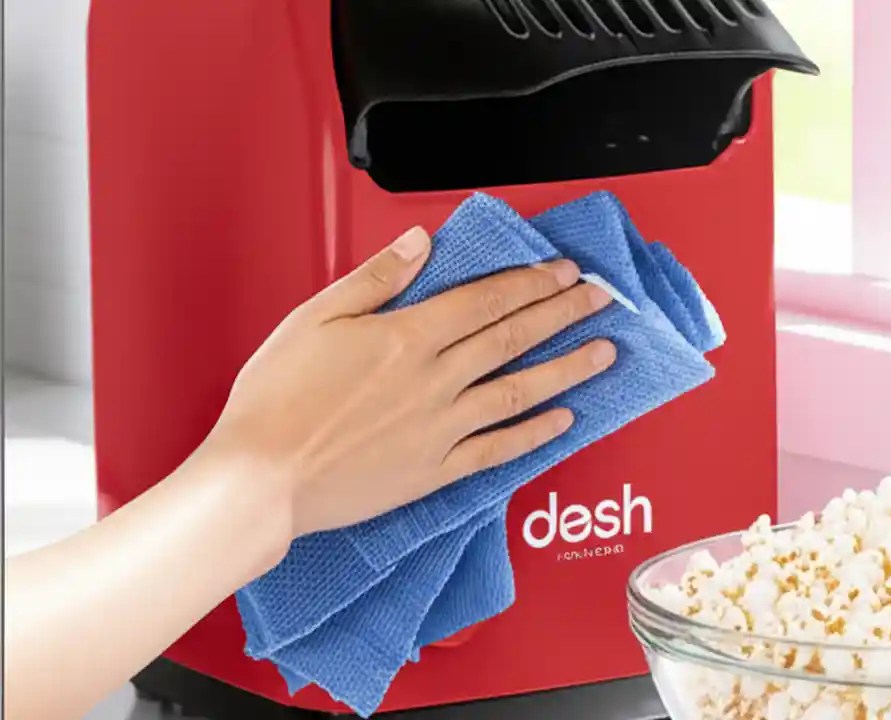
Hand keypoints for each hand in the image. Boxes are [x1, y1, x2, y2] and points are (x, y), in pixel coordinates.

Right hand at [198, 226, 615, 541]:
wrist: (261, 480)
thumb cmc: (275, 400)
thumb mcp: (315, 319)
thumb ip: (375, 279)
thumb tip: (421, 244)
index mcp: (406, 338)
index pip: (486, 300)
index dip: (530, 283)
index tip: (564, 272)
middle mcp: (434, 380)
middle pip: (513, 337)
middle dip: (563, 313)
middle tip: (602, 299)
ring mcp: (440, 428)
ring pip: (518, 390)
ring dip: (567, 369)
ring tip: (604, 353)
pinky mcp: (436, 470)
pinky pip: (498, 449)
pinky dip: (534, 433)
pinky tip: (564, 420)